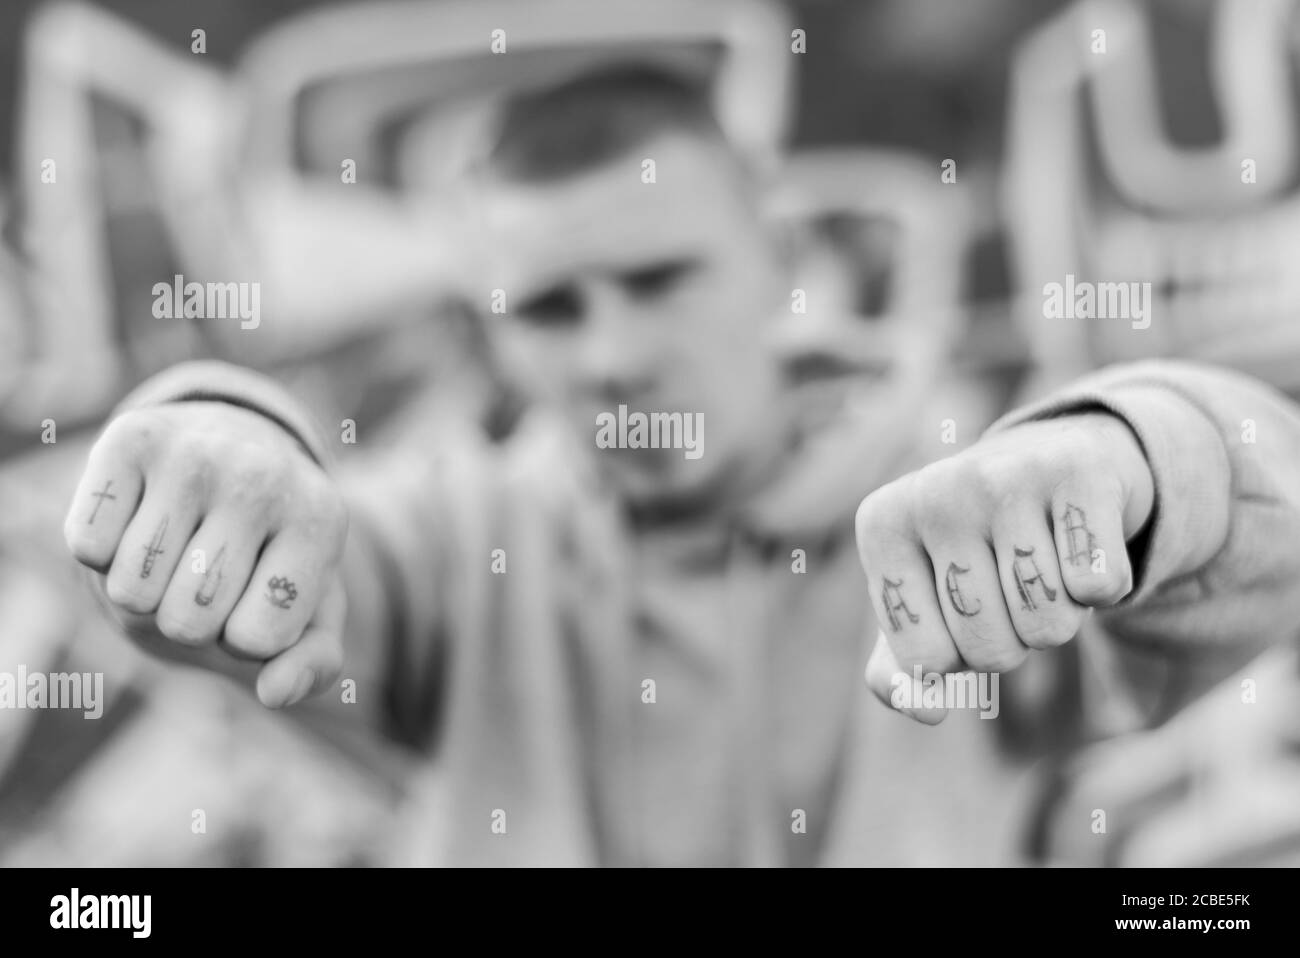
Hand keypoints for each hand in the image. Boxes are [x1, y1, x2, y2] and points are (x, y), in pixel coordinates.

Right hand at [64, 401, 347, 707]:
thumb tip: (275, 692)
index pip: (257, 640)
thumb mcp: (309, 610)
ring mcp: (197, 454)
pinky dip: (100, 553)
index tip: (256, 600)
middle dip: (190, 621)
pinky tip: (138, 520)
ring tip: (175, 550)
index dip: (244, 639)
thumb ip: (312, 664)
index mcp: (320, 521)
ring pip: (132, 590)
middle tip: (208, 575)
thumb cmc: (271, 552)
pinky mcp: (132, 437)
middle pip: (188, 619)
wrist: (233, 458)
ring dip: (142, 592)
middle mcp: (264, 478)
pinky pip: (87, 544)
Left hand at [854, 412, 1155, 722]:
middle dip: (1013, 642)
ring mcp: (1003, 476)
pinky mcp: (1076, 469)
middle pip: (990, 648)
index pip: (926, 660)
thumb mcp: (922, 601)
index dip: (957, 657)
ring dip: (1059, 618)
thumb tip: (923, 708)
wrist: (1048, 460)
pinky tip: (1083, 547)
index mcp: (883, 526)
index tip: (958, 611)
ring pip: (1050, 623)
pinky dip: (1105, 589)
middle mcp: (934, 493)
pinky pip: (1099, 586)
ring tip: (1045, 566)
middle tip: (1009, 587)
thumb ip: (901, 667)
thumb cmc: (973, 549)